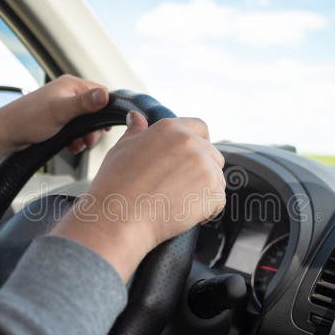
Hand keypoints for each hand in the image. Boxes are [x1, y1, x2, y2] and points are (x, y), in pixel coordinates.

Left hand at [0, 74, 109, 157]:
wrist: (5, 134)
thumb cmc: (28, 120)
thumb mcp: (60, 111)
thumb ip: (84, 103)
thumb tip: (105, 95)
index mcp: (71, 85)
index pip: (101, 92)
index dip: (105, 110)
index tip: (103, 127)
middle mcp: (67, 93)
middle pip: (94, 109)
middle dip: (94, 128)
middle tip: (88, 140)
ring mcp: (61, 106)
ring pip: (85, 121)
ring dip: (85, 136)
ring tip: (78, 145)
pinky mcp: (56, 119)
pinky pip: (74, 128)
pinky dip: (76, 138)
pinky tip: (71, 146)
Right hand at [52, 112, 225, 280]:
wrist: (120, 217)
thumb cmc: (116, 184)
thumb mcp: (122, 148)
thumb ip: (136, 131)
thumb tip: (136, 117)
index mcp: (171, 129)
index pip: (200, 127)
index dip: (199, 143)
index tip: (189, 160)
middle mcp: (192, 144)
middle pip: (213, 155)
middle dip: (202, 170)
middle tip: (179, 187)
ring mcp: (205, 167)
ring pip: (217, 178)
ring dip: (204, 191)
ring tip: (178, 202)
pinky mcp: (212, 192)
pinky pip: (219, 200)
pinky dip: (207, 210)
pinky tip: (184, 213)